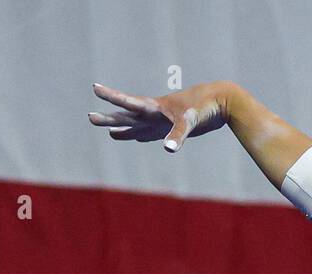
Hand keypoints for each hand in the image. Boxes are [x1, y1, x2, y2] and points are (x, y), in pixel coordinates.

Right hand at [87, 81, 230, 151]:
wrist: (221, 102)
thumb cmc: (204, 109)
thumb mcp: (189, 122)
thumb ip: (177, 134)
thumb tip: (168, 148)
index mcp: (155, 107)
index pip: (128, 101)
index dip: (111, 96)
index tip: (95, 87)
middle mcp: (156, 113)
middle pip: (128, 116)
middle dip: (110, 118)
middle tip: (90, 118)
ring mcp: (163, 120)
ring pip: (138, 125)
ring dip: (124, 129)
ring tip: (110, 132)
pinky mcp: (172, 127)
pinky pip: (152, 132)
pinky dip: (143, 135)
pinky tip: (136, 138)